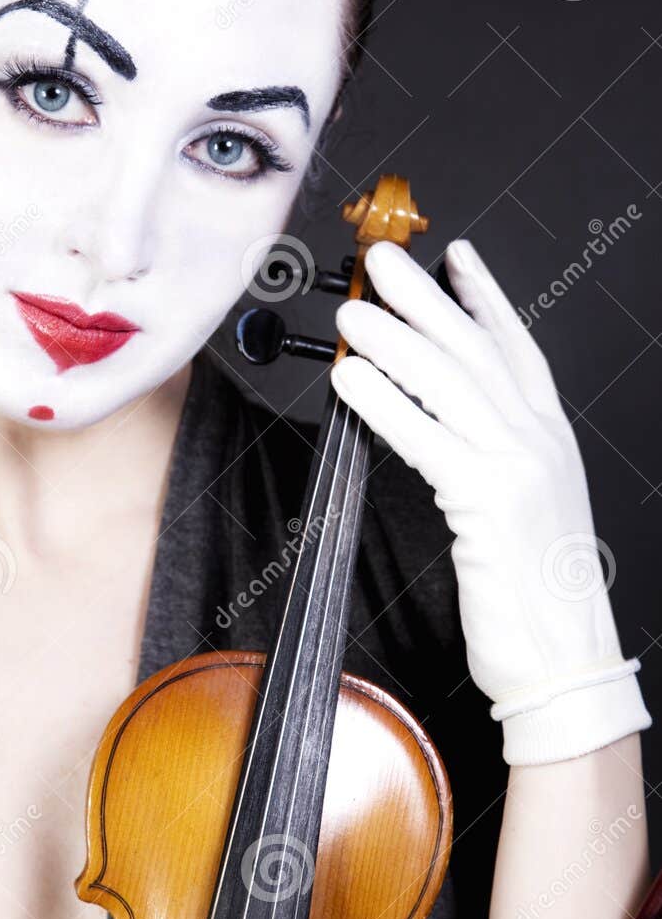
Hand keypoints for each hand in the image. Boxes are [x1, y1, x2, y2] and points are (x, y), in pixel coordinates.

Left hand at [330, 238, 648, 765]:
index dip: (483, 296)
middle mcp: (539, 443)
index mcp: (548, 440)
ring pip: (452, 384)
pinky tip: (353, 380)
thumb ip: (487, 462)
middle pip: (476, 350)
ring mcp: (519, 468)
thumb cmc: (533, 597)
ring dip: (396, 340)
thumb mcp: (517, 512)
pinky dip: (386, 403)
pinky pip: (428, 439)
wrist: (564, 662)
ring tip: (354, 310)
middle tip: (383, 259)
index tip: (453, 256)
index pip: (515, 348)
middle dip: (427, 298)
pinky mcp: (491, 502)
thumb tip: (443, 427)